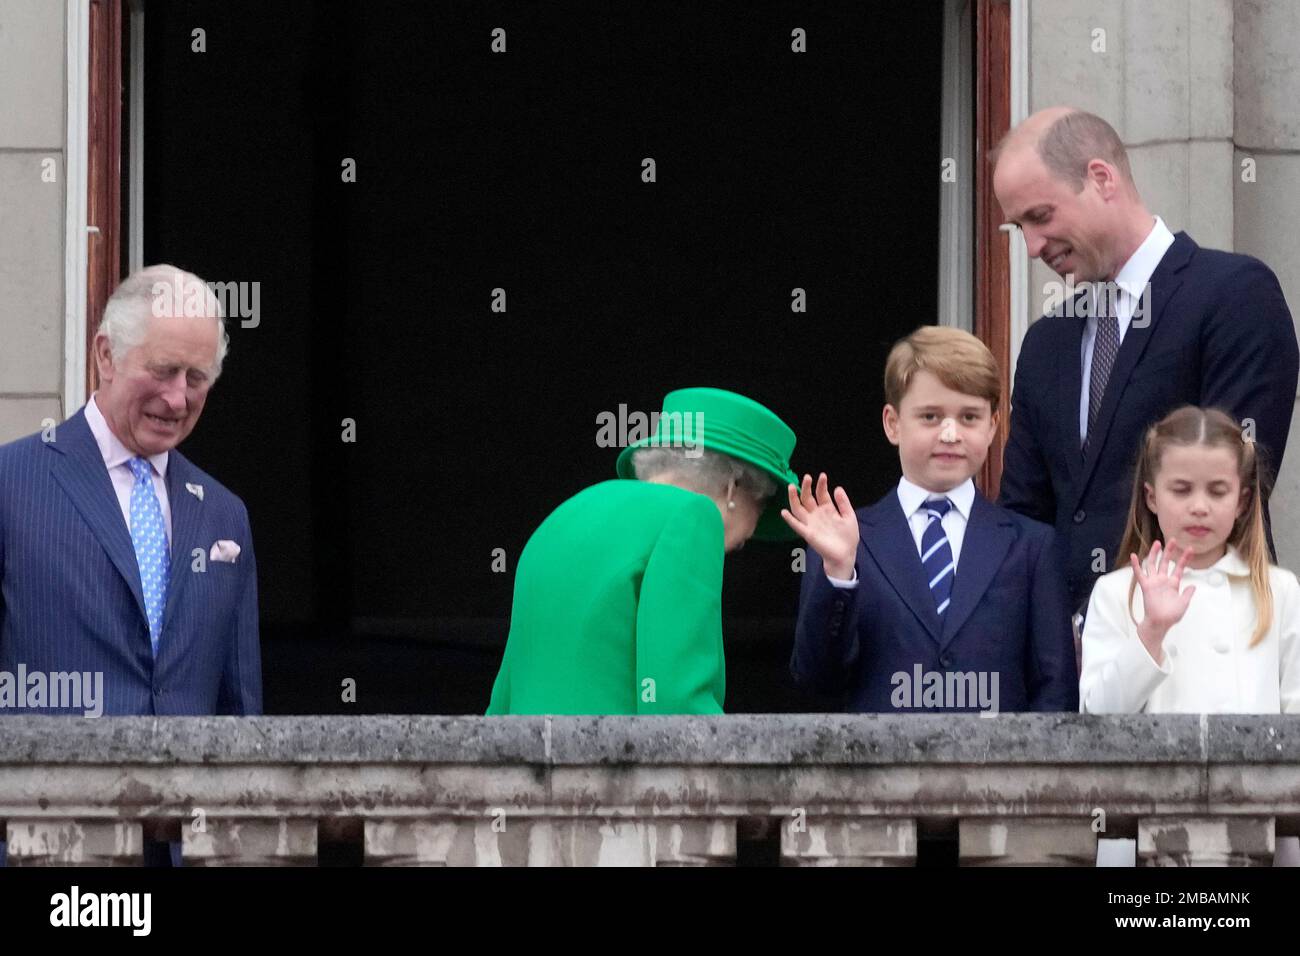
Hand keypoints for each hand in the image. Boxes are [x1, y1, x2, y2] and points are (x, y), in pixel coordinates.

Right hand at [781, 473, 858, 578]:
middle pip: (808, 498)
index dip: (821, 485)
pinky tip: (784, 512)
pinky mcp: (807, 533)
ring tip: (791, 487)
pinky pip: (797, 525)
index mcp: (828, 509)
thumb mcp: (849, 516)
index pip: (822, 493)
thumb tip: (837, 487)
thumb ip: (843, 503)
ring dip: (794, 498)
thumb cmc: (848, 536)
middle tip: (806, 477)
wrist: (845, 554)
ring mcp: (811, 523)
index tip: (822, 475)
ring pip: (799, 508)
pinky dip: (790, 519)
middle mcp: (817, 514)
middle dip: (806, 487)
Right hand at [1130, 538, 1196, 662]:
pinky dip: (1136, 565)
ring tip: (1157, 543)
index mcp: (1173, 583)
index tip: (1190, 549)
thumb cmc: (1171, 615)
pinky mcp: (1146, 586)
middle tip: (1173, 540)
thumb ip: (1188, 593)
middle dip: (1169, 551)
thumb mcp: (1184, 603)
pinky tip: (1134, 556)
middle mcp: (1163, 580)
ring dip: (1155, 554)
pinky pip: (1140, 574)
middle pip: (1166, 562)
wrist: (1161, 622)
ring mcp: (1154, 582)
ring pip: (1153, 564)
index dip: (1184, 559)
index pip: (1179, 568)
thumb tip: (1193, 586)